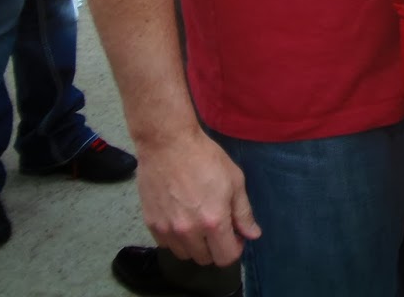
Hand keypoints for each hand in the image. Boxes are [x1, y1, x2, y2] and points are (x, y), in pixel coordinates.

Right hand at [136, 129, 261, 266]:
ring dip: (195, 244)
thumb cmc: (205, 157)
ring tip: (198, 221)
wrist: (168, 144)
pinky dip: (176, 238)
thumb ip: (243, 212)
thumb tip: (253, 235)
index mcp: (213, 221)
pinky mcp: (151, 224)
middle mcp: (189, 232)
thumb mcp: (234, 180)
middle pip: (205, 259)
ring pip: (184, 254)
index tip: (235, 234)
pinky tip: (181, 217)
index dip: (234, 248)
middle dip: (215, 246)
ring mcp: (167, 230)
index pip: (226, 257)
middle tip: (217, 225)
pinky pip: (166, 244)